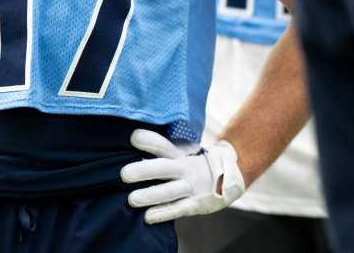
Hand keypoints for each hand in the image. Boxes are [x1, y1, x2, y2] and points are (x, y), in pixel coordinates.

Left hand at [120, 130, 245, 223]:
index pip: (163, 145)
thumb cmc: (193, 164)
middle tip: (124, 174)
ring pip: (170, 191)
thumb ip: (162, 150)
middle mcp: (185, 169)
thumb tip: (131, 145)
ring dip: (151, 195)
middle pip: (164, 168)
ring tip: (132, 199)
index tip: (134, 137)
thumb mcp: (183, 152)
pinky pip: (178, 209)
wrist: (229, 176)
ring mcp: (191, 187)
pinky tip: (148, 216)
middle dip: (144, 171)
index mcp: (180, 154)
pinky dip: (164, 213)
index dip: (149, 140)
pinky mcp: (196, 204)